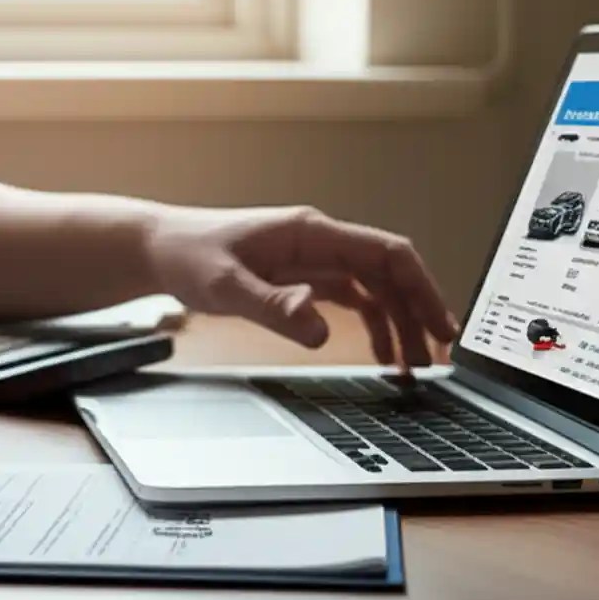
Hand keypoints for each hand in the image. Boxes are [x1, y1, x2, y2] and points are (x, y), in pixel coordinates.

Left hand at [147, 206, 457, 366]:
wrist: (159, 249)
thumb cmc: (188, 255)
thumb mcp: (225, 285)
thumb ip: (273, 306)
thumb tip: (319, 327)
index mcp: (310, 232)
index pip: (386, 253)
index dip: (421, 287)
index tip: (439, 323)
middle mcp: (319, 242)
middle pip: (388, 274)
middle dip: (417, 313)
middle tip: (435, 358)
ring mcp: (312, 260)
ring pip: (374, 289)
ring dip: (398, 324)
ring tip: (412, 366)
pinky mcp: (301, 278)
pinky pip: (351, 299)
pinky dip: (371, 324)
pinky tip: (380, 354)